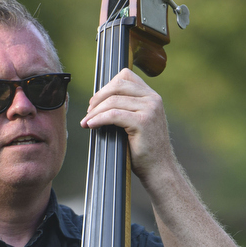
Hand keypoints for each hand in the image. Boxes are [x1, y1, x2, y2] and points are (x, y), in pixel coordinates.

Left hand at [81, 69, 175, 188]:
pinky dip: (99, 119)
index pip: (125, 76)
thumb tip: (100, 100)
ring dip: (95, 111)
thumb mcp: (138, 122)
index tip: (96, 101)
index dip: (107, 86)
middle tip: (88, 112)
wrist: (159, 169)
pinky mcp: (143, 122)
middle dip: (98, 97)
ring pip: (113, 101)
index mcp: (152, 96)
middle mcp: (153, 99)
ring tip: (86, 122)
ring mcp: (149, 109)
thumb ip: (127, 107)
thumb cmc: (145, 150)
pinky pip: (114, 115)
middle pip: (117, 85)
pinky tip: (91, 125)